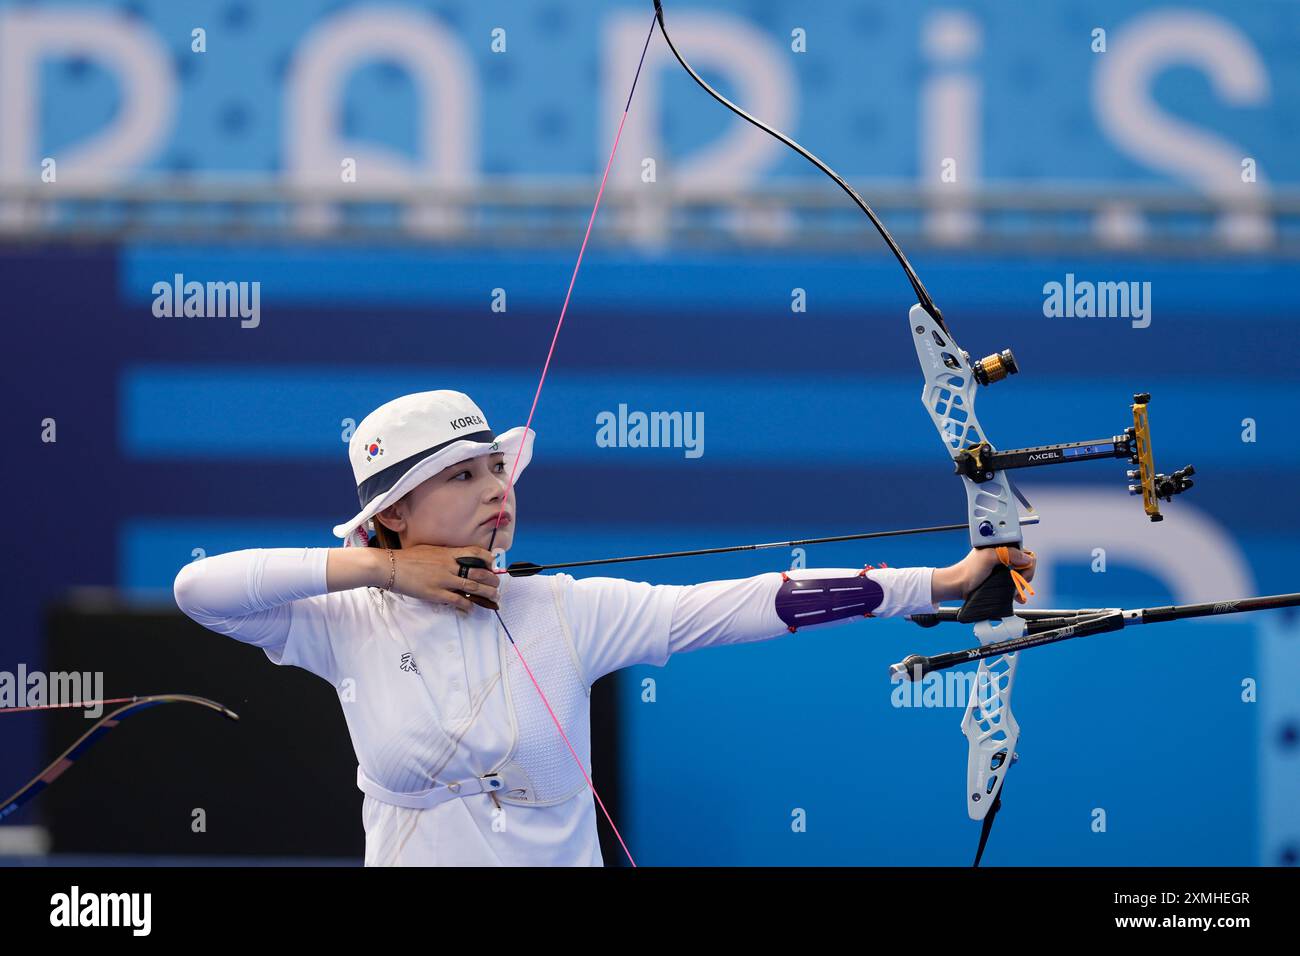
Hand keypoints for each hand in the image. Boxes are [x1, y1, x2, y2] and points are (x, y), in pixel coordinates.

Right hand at [383, 545, 499, 611]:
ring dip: (486, 594)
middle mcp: (449, 566)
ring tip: (493, 598)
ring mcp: (443, 580)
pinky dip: (467, 605)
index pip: (475, 553)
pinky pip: (457, 601)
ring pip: (472, 587)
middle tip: (497, 586)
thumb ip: (445, 554)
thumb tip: (457, 558)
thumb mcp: (430, 550)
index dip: (488, 559)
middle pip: (478, 572)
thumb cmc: (408, 558)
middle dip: (492, 580)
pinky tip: (471, 609)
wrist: (390, 566)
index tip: (493, 565)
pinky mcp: (436, 594)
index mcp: (448, 553)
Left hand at [932, 546, 1035, 602]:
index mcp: (1002, 547)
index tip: (1020, 572)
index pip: (1025, 552)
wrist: (959, 585)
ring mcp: (1003, 569)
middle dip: (1024, 576)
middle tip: (1016, 584)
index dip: (1026, 562)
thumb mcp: (988, 557)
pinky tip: (1017, 597)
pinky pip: (1015, 585)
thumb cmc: (969, 570)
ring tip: (1014, 592)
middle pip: (1026, 565)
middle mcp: (1004, 557)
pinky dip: (1018, 591)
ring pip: (1022, 576)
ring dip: (1021, 585)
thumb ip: (1008, 553)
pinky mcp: (1001, 580)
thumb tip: (1027, 559)